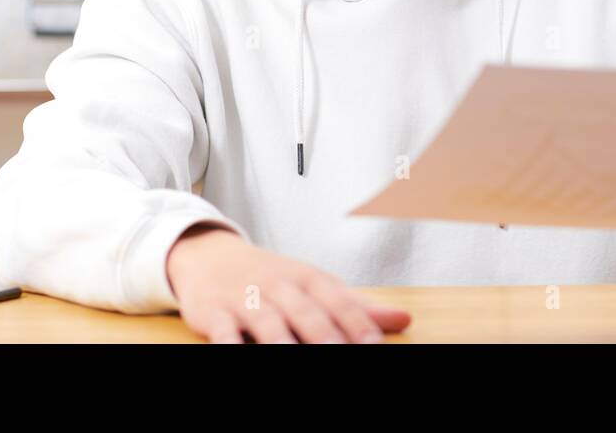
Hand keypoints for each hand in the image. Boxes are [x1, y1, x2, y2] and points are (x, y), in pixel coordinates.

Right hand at [165, 225, 411, 342]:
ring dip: (281, 344)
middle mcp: (279, 286)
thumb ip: (357, 306)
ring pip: (267, 323)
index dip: (357, 323)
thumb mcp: (315, 285)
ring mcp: (246, 299)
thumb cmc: (273, 278)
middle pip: (306, 313)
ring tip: (292, 359)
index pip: (338, 301)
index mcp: (308, 279)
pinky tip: (235, 354)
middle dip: (324, 337)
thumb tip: (404, 319)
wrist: (211, 256)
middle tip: (339, 355)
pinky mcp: (214, 313)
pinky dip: (229, 345)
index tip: (374, 345)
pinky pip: (222, 332)